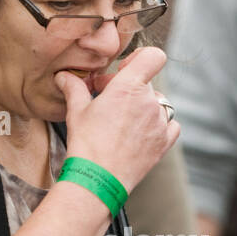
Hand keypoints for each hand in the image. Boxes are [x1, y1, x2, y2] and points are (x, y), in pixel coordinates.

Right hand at [55, 46, 178, 194]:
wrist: (97, 178)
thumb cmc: (86, 144)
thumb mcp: (76, 111)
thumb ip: (74, 87)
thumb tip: (64, 76)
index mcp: (129, 88)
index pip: (153, 56)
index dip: (140, 59)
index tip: (126, 70)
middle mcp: (149, 102)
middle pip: (148, 83)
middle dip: (130, 88)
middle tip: (110, 101)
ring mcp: (160, 123)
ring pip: (160, 104)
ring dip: (145, 107)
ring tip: (126, 119)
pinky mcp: (164, 142)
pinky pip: (172, 125)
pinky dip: (161, 125)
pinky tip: (144, 131)